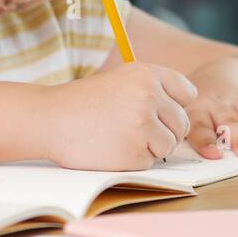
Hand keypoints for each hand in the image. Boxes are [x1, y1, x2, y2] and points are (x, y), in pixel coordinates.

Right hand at [42, 62, 196, 169]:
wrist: (50, 119)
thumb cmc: (85, 102)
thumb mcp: (121, 79)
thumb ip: (153, 89)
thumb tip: (183, 111)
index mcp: (148, 74)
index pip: (187, 94)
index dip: (175, 106)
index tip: (159, 112)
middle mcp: (149, 96)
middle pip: (182, 123)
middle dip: (165, 131)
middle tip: (136, 130)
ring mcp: (143, 124)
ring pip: (169, 145)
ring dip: (151, 147)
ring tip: (122, 137)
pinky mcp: (134, 152)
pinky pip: (150, 162)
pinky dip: (134, 160)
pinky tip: (113, 148)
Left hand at [183, 78, 237, 158]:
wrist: (218, 76)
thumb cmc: (196, 107)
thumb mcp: (184, 113)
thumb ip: (182, 134)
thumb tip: (177, 161)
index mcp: (186, 113)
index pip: (191, 127)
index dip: (201, 141)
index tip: (211, 154)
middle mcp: (204, 106)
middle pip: (208, 123)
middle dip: (214, 139)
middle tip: (221, 155)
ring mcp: (225, 104)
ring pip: (232, 120)